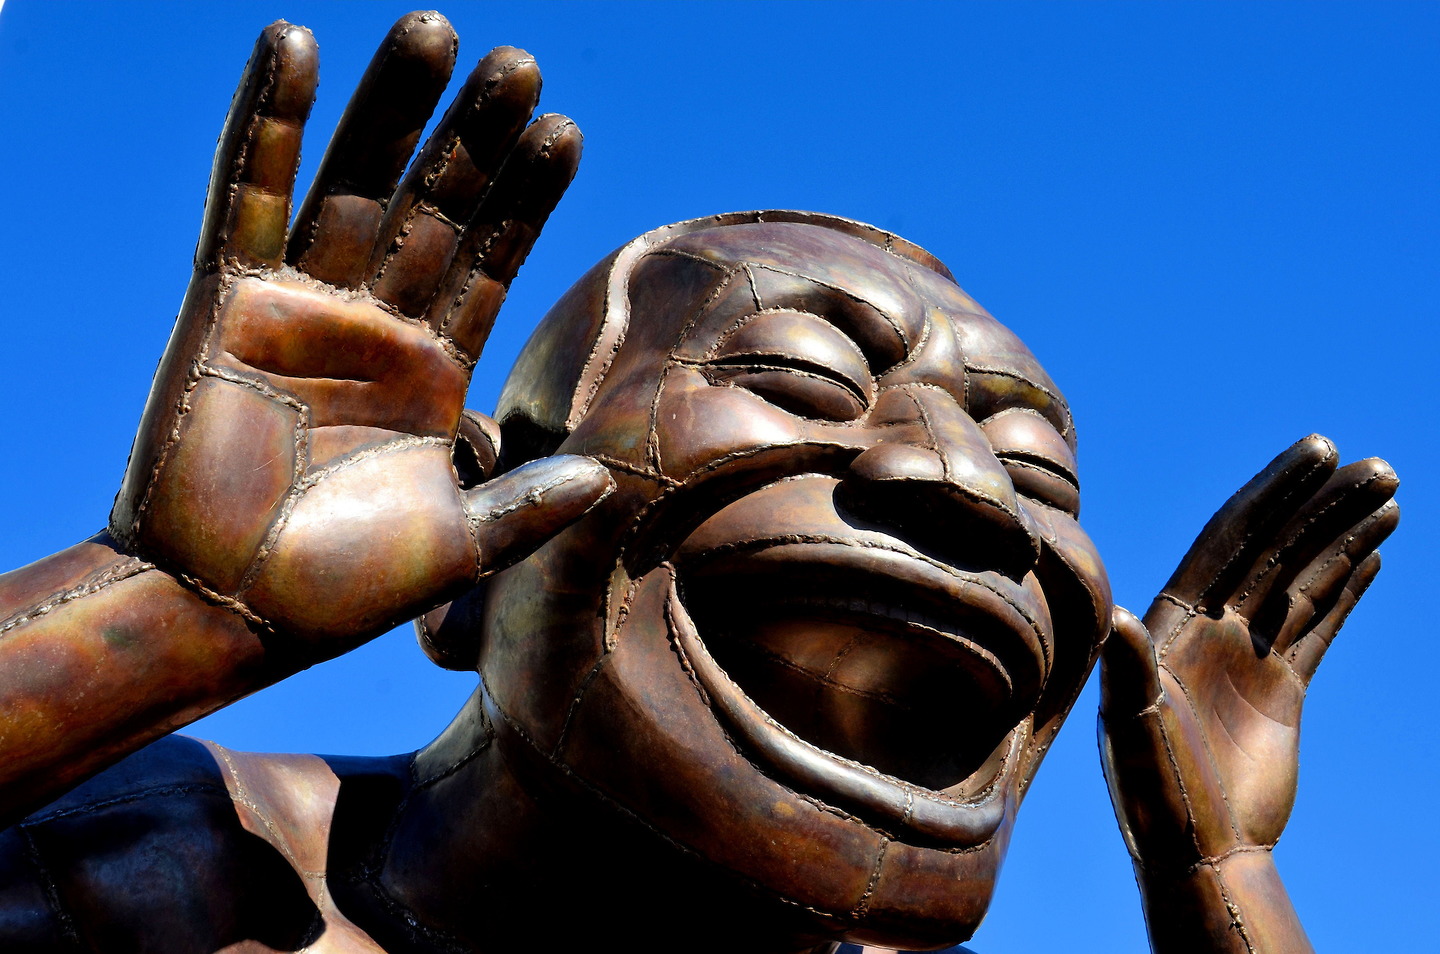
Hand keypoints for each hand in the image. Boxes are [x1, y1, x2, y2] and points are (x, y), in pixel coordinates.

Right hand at [109, 14, 611, 661]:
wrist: (232, 616)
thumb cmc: (342, 592)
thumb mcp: (460, 546)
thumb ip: (529, 505)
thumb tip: (607, 477)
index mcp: (432, 372)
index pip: (490, 263)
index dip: (523, 199)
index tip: (565, 133)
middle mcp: (374, 326)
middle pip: (432, 208)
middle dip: (473, 139)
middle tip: (519, 64)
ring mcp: (301, 306)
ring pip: (352, 185)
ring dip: (390, 109)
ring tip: (433, 31)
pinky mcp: (225, 302)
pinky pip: (245, 197)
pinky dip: (264, 122)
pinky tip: (293, 45)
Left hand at [1099, 436, 1396, 947]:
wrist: (1198, 851)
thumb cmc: (1157, 796)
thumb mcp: (1137, 733)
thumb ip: (1130, 675)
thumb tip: (1116, 619)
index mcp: (1171, 620)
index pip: (1228, 538)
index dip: (1271, 493)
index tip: (1317, 452)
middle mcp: (1205, 626)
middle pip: (1273, 548)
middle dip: (1320, 505)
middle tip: (1377, 466)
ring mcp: (1243, 652)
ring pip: (1302, 578)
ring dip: (1343, 536)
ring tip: (1390, 492)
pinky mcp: (1278, 686)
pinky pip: (1318, 623)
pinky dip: (1346, 587)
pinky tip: (1373, 551)